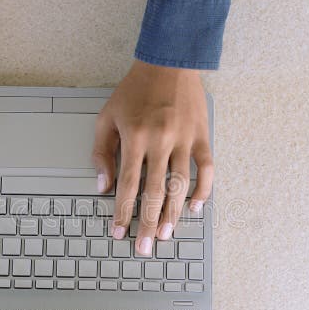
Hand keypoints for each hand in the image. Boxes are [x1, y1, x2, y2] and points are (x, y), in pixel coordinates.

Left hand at [92, 60, 212, 255]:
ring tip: (164, 235)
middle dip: (146, 223)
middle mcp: (161, 142)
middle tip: (143, 247)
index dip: (122, 212)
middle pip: (154, 193)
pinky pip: (206, 170)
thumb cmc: (134, 90)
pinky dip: (203, 191)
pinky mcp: (201, 136)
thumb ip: (102, 153)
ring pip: (180, 186)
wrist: (168, 62)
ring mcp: (184, 140)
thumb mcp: (107, 117)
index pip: (127, 185)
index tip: (118, 232)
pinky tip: (195, 208)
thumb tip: (103, 187)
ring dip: (172, 215)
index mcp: (135, 138)